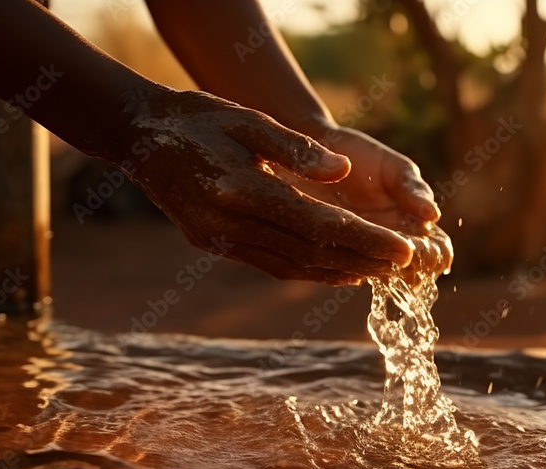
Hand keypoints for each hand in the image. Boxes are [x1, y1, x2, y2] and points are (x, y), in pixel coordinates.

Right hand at [118, 88, 414, 285]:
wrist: (139, 136)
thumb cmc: (199, 119)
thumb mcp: (249, 121)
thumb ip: (297, 149)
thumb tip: (342, 172)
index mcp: (242, 191)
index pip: (318, 225)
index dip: (365, 240)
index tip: (404, 249)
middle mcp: (231, 225)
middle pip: (311, 252)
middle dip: (363, 260)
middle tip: (406, 265)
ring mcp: (220, 241)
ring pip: (292, 267)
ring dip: (340, 271)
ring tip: (381, 271)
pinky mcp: (216, 245)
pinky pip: (273, 266)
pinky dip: (310, 271)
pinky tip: (338, 269)